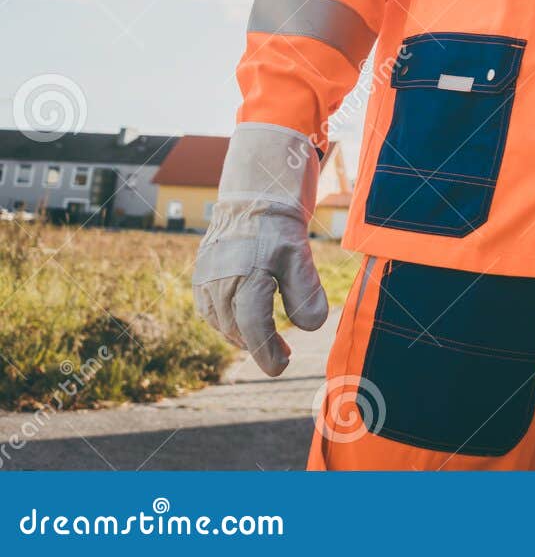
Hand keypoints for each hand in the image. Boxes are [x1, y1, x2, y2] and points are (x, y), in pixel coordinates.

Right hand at [191, 123, 328, 375]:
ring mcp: (207, 276)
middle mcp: (221, 279)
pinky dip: (227, 319)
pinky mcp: (202, 271)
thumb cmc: (281, 222)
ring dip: (242, 334)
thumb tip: (310, 327)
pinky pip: (210, 307)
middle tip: (283, 355)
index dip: (267, 352)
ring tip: (267, 340)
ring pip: (221, 320)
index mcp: (247, 275)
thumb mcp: (300, 254)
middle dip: (259, 346)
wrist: (255, 189)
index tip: (281, 367)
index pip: (253, 327)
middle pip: (237, 328)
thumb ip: (303, 292)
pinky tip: (244, 319)